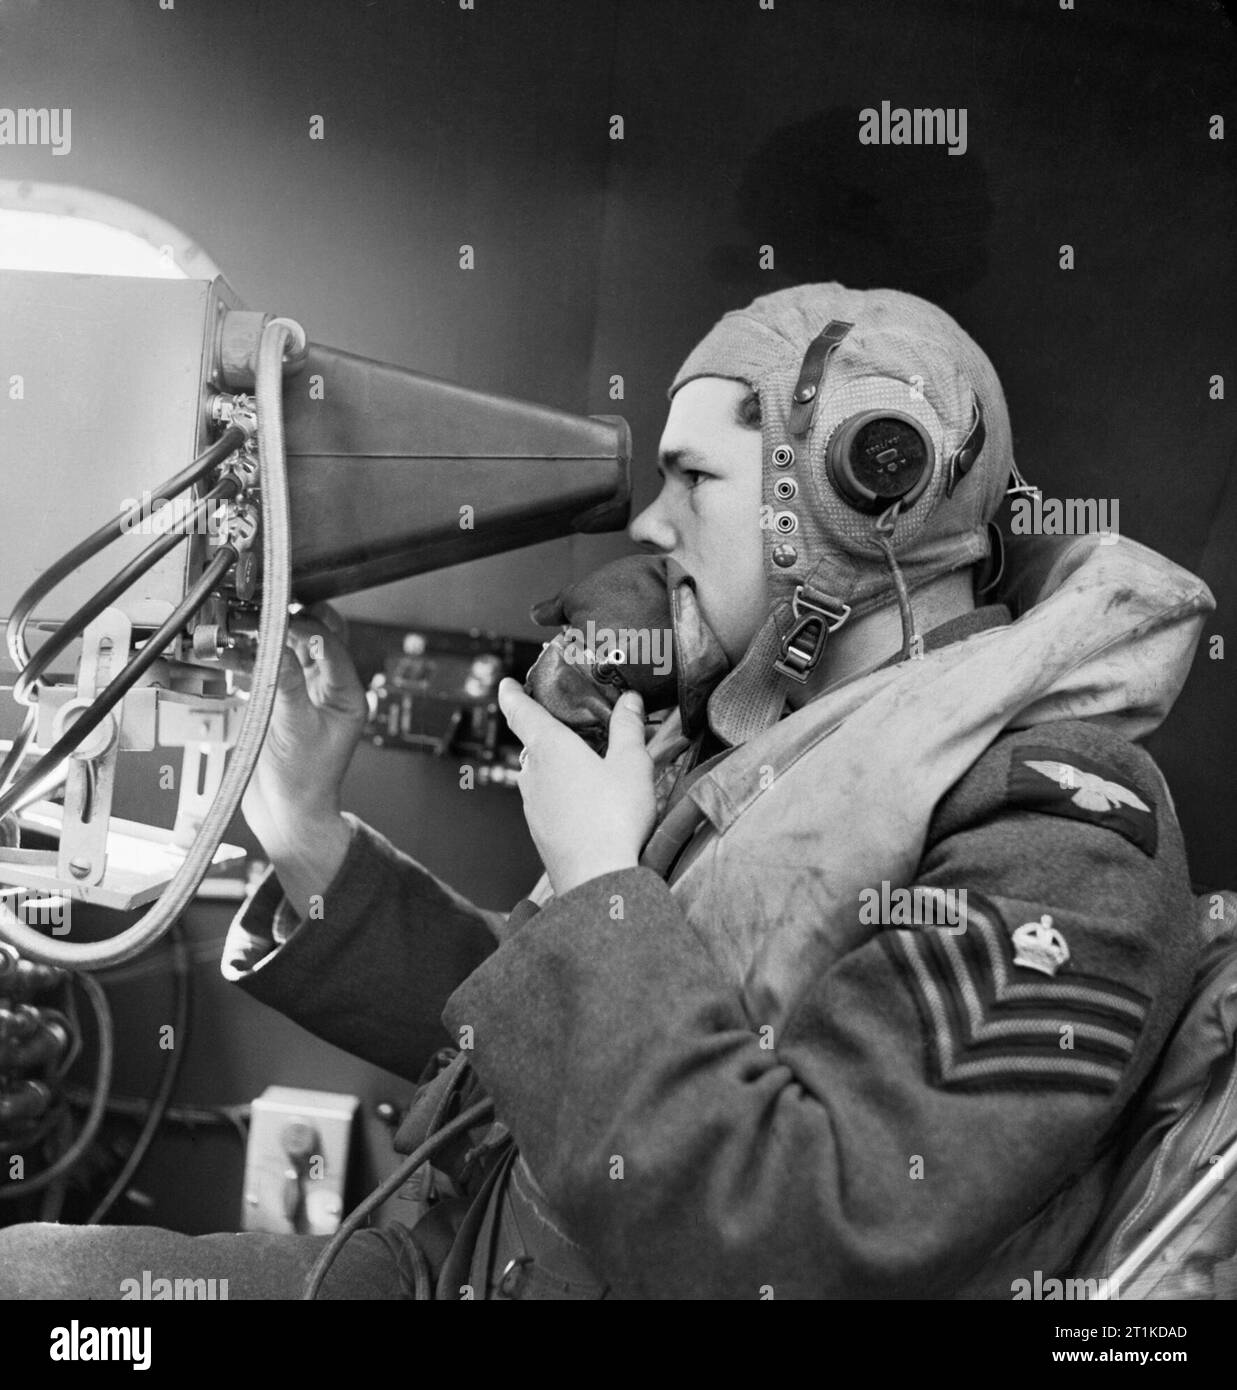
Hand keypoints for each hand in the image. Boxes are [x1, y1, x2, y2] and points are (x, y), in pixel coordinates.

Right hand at [232, 603, 368, 860]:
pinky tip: (233, 653)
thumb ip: (287, 683)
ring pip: (289, 652)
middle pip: (314, 640)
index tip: (279, 617)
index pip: (332, 645)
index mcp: (347, 695)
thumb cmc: (304, 782)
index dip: (306, 627)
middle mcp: (328, 690)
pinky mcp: (278, 704)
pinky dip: (251, 660)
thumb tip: (277, 643)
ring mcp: (303, 695)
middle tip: (263, 613)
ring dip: (267, 640)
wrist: (285, 816)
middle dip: (290, 623)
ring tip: (244, 629)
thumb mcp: (295, 728)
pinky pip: (267, 671)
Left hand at [498, 677, 655, 896]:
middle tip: (576, 727)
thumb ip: (628, 728)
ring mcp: (532, 804)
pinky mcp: (540, 829)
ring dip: (559, 767)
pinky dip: (563, 793)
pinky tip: (589, 803)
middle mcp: (533, 773)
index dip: (512, 694)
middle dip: (551, 734)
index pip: (521, 711)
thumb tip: (628, 700)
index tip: (505, 684)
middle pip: (534, 744)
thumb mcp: (632, 764)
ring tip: (591, 768)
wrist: (597, 879)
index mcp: (550, 747)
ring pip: (541, 774)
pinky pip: (547, 800)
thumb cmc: (613, 817)